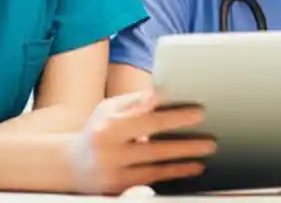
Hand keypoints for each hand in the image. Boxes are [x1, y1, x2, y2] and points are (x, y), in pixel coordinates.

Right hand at [66, 90, 214, 194]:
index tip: (198, 112)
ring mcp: (112, 173)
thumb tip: (164, 91)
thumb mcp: (110, 109)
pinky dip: (173, 173)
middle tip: (210, 140)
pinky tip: (191, 168)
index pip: (146, 119)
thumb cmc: (98, 129)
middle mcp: (108, 151)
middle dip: (184, 144)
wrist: (70, 165)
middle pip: (153, 148)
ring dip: (183, 161)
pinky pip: (151, 180)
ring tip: (205, 153)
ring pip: (155, 168)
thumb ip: (136, 101)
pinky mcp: (117, 188)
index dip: (173, 117)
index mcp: (108, 125)